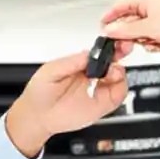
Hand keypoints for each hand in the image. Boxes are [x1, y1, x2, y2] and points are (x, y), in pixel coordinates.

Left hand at [5, 49, 129, 157]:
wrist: (37, 117)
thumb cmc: (40, 93)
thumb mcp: (52, 71)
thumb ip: (72, 62)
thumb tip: (89, 53)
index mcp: (80, 65)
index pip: (100, 52)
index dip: (110, 46)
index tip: (114, 42)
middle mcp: (91, 76)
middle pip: (114, 62)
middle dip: (121, 54)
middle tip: (122, 50)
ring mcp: (97, 90)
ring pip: (119, 78)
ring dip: (120, 72)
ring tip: (112, 71)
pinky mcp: (101, 106)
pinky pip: (118, 96)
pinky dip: (120, 88)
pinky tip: (110, 84)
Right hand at [99, 0, 159, 60]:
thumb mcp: (149, 28)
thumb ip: (126, 30)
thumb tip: (111, 30)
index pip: (124, 4)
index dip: (111, 14)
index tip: (103, 25)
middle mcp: (156, 8)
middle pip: (131, 19)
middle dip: (126, 31)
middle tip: (119, 40)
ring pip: (141, 31)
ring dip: (140, 39)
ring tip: (146, 43)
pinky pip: (151, 39)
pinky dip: (151, 44)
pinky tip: (156, 46)